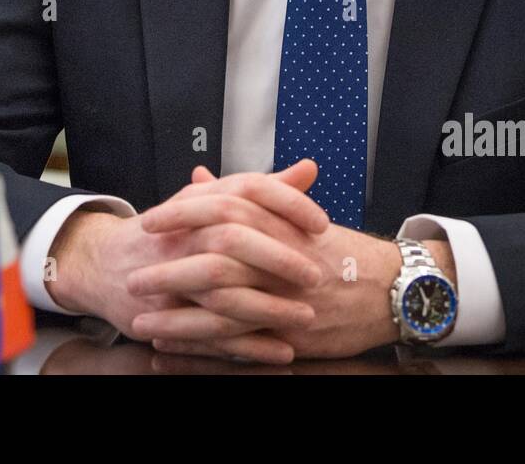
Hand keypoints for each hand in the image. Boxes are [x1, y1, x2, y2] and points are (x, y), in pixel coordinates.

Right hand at [46, 161, 329, 362]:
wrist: (107, 263)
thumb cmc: (173, 231)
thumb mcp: (213, 201)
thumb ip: (264, 189)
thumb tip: (309, 168)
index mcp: (202, 200)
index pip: (246, 190)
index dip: (286, 204)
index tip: (320, 224)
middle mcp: (185, 232)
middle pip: (232, 238)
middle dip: (278, 258)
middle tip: (315, 275)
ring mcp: (171, 274)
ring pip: (221, 290)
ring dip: (267, 307)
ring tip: (305, 317)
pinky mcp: (166, 314)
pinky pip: (211, 333)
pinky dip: (249, 345)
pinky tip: (281, 350)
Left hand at [135, 165, 457, 361]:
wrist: (391, 288)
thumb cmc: (339, 250)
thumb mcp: (293, 214)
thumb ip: (244, 195)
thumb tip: (199, 176)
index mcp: (280, 223)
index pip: (224, 211)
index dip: (182, 215)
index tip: (150, 221)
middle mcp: (282, 260)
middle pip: (217, 263)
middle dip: (170, 272)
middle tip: (134, 277)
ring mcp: (287, 299)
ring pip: (224, 309)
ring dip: (178, 318)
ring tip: (141, 321)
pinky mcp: (291, 334)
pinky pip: (240, 344)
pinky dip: (202, 347)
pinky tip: (172, 349)